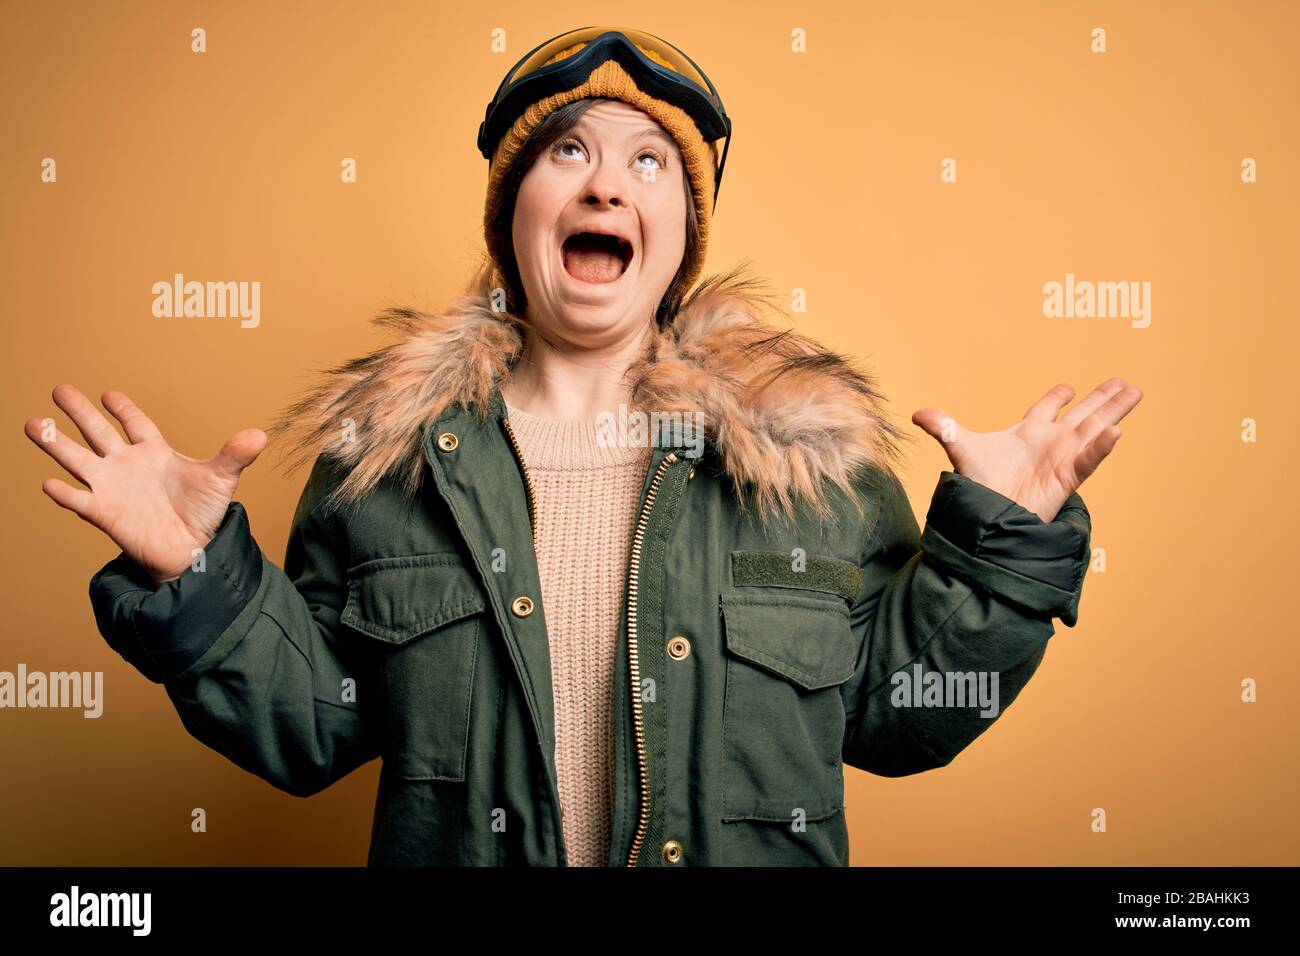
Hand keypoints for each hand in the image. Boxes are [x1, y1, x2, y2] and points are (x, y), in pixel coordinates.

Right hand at [25, 385, 266, 586]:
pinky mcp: (106, 513)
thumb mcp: (222, 480)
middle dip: (79, 412)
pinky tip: (50, 483)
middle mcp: (128, 466)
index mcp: (155, 453)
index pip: (135, 423)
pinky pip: (80, 501)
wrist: (193, 551)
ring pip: (78, 460)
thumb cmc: (204, 514)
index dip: (123, 409)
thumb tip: (260, 434)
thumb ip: (235, 455)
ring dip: (56, 444)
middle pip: (98, 433)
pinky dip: (65, 493)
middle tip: (59, 389)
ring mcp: (113, 488)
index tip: (108, 394)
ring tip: (33, 424)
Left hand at [911, 377, 1142, 522]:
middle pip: (1082, 414)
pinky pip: (1088, 458)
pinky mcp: (1066, 478)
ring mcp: (1061, 459)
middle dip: (1102, 398)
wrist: (988, 517)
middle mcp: (1049, 443)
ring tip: (1135, 391)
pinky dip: (1101, 446)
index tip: (1069, 386)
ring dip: (1114, 411)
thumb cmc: (979, 486)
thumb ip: (943, 428)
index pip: (1047, 409)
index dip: (1058, 397)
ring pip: (1094, 429)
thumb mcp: (961, 449)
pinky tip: (1117, 431)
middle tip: (1123, 382)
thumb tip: (916, 413)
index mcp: (1027, 432)